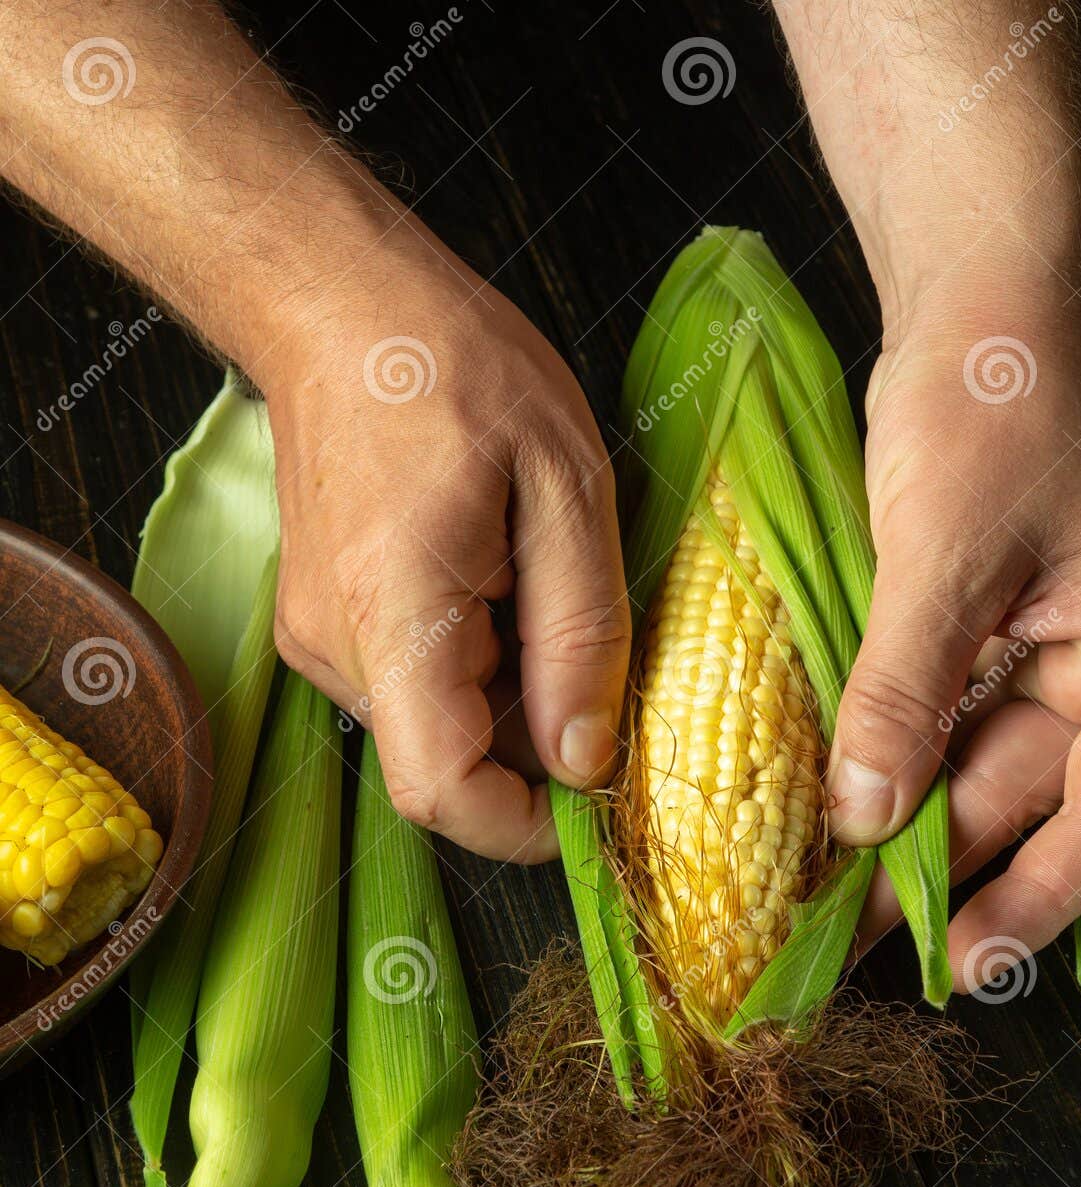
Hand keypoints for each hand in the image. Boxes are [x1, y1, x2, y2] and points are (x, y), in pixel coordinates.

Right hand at [264, 207, 629, 861]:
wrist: (339, 307)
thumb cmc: (454, 369)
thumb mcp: (565, 486)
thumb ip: (582, 634)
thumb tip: (587, 759)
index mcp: (394, 616)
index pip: (443, 791)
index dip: (527, 826)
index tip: (599, 798)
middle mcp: (336, 648)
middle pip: (447, 766)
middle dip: (537, 743)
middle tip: (596, 653)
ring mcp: (321, 640)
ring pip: (435, 728)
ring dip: (510, 697)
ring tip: (538, 586)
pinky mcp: (325, 626)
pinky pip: (414, 686)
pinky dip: (476, 665)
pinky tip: (500, 582)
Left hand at [772, 0, 1080, 988]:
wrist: (986, 280)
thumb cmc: (1002, 394)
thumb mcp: (951, 553)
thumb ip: (911, 690)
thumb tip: (871, 816)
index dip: (1035, 902)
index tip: (960, 965)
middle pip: (1029, 797)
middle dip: (945, 868)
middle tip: (855, 937)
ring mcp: (1047, 635)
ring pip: (979, 758)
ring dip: (908, 816)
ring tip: (828, 885)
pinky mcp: (986, 610)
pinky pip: (946, 700)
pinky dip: (897, 745)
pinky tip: (837, 795)